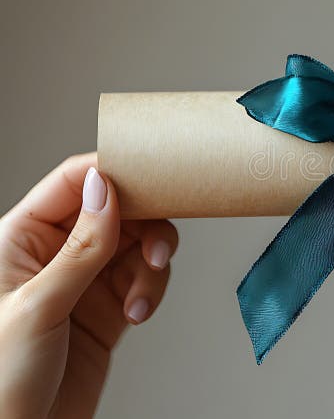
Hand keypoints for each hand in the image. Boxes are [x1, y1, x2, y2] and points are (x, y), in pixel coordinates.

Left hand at [0, 153, 177, 418]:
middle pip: (116, 209)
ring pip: (137, 243)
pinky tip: (138, 313)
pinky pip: (144, 278)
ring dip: (151, 265)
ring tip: (141, 296)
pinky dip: (152, 290)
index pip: (71, 183)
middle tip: (158, 248)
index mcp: (20, 237)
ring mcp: (84, 279)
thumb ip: (81, 246)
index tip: (151, 179)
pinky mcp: (109, 306)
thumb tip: (105, 188)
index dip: (112, 174)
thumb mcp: (38, 306)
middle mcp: (54, 252)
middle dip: (145, 225)